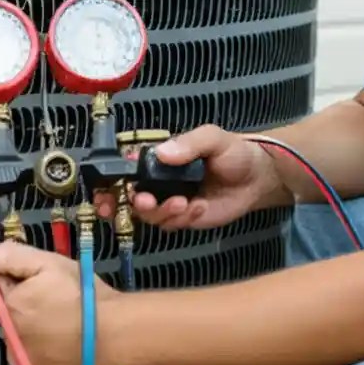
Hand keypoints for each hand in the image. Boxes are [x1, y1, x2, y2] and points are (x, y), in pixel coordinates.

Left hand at [0, 242, 117, 364]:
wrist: (115, 333)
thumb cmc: (84, 295)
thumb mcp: (49, 264)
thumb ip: (9, 257)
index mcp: (8, 306)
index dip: (19, 280)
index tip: (42, 279)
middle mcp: (8, 336)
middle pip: (12, 314)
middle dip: (28, 305)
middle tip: (61, 300)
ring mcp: (22, 361)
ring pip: (23, 337)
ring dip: (37, 328)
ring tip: (68, 322)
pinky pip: (36, 358)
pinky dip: (46, 350)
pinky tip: (66, 341)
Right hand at [96, 124, 279, 230]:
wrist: (258, 178)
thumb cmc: (234, 152)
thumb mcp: (213, 139)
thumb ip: (190, 143)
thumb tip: (162, 152)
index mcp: (160, 160)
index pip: (126, 171)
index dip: (111, 183)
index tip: (105, 192)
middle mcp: (159, 182)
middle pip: (130, 198)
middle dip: (132, 204)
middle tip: (145, 202)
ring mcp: (170, 201)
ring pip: (150, 215)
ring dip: (161, 212)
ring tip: (182, 203)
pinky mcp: (184, 218)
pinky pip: (172, 225)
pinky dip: (182, 219)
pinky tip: (200, 207)